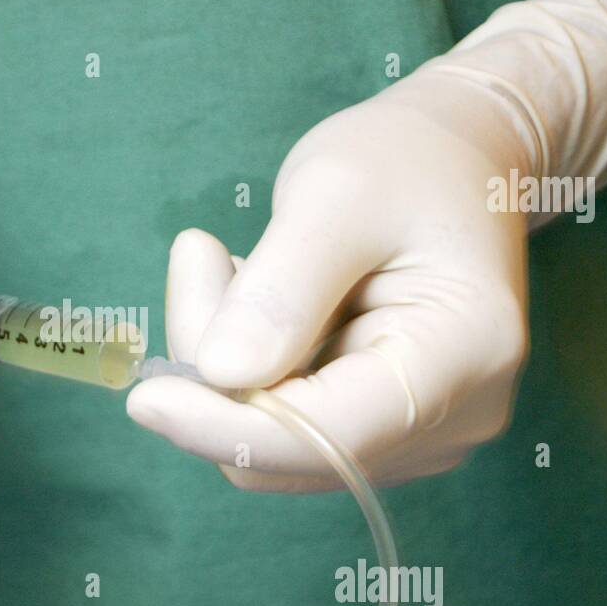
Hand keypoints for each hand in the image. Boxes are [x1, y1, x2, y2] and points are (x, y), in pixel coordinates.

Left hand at [127, 73, 530, 491]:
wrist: (459, 160)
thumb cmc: (407, 159)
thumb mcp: (336, 192)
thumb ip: (281, 288)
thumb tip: (218, 375)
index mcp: (462, 355)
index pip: (328, 436)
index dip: (226, 427)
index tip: (144, 398)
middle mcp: (453, 417)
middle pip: (288, 445)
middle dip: (218, 368)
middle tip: (200, 256)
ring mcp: (420, 432)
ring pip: (272, 441)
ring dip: (226, 360)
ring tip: (235, 261)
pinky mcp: (381, 430)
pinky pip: (281, 422)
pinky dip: (247, 365)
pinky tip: (261, 294)